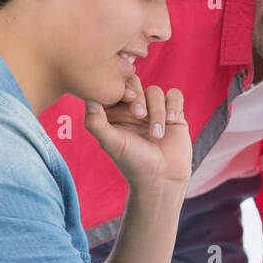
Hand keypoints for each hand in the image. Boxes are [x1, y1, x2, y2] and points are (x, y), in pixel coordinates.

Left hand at [83, 74, 190, 189]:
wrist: (163, 179)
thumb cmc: (133, 164)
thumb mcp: (112, 144)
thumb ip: (96, 123)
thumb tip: (88, 100)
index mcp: (114, 113)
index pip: (113, 87)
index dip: (118, 88)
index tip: (124, 100)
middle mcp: (133, 109)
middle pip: (134, 83)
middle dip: (138, 97)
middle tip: (139, 115)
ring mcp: (154, 110)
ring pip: (155, 91)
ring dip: (157, 111)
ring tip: (157, 134)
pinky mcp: (173, 113)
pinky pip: (174, 95)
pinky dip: (173, 105)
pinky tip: (171, 121)